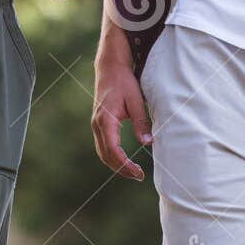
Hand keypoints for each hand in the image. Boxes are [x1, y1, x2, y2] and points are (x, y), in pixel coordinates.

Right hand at [91, 27, 150, 180]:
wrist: (109, 68)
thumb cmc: (123, 82)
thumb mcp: (136, 101)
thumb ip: (141, 122)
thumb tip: (148, 143)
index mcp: (105, 120)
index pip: (112, 150)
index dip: (124, 164)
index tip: (138, 173)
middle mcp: (97, 124)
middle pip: (105, 155)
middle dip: (121, 169)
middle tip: (138, 176)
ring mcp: (96, 124)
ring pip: (102, 152)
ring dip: (116, 164)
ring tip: (133, 172)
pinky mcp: (99, 123)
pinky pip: (102, 145)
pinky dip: (112, 156)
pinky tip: (124, 161)